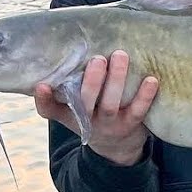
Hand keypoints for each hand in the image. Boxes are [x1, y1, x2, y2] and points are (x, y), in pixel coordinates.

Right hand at [33, 50, 157, 165]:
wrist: (116, 147)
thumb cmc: (92, 113)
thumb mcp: (75, 105)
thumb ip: (69, 82)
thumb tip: (69, 43)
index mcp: (69, 113)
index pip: (50, 110)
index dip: (44, 100)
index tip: (41, 85)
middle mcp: (86, 120)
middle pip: (85, 102)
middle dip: (91, 80)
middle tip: (97, 59)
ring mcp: (108, 124)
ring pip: (110, 104)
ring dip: (116, 80)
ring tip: (120, 55)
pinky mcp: (130, 125)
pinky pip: (137, 111)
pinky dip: (144, 96)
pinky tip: (151, 79)